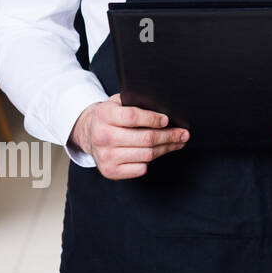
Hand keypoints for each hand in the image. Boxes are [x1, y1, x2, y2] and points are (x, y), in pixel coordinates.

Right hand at [70, 93, 187, 179]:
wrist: (89, 133)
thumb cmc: (110, 117)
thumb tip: (163, 107)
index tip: (166, 120)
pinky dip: (152, 161)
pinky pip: (141, 168)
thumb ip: (136, 102)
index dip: (153, 119)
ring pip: (147, 154)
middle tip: (183, 134)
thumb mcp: (118, 102)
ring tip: (177, 143)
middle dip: (170, 136)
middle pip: (146, 139)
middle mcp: (102, 137)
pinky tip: (157, 152)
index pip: (133, 117)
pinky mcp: (110, 171)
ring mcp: (106, 156)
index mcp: (104, 115)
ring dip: (166, 148)